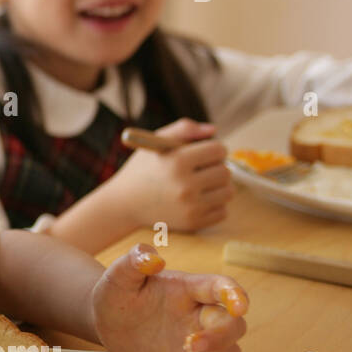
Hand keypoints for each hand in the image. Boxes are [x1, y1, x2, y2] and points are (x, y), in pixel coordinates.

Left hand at [90, 242, 247, 351]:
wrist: (106, 322)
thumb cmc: (116, 295)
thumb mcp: (118, 277)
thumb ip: (134, 261)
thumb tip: (154, 259)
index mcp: (188, 288)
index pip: (221, 287)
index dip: (235, 295)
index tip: (238, 307)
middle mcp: (200, 313)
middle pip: (234, 326)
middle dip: (219, 338)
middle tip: (187, 345)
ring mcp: (200, 339)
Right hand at [111, 118, 233, 231]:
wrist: (123, 204)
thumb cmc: (142, 169)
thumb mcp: (155, 142)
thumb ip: (184, 128)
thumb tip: (213, 130)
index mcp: (177, 161)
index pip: (218, 150)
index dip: (213, 149)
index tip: (205, 154)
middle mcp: (185, 185)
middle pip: (225, 171)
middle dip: (216, 168)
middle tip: (202, 170)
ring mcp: (190, 206)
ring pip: (228, 192)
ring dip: (218, 187)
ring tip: (202, 185)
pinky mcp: (193, 223)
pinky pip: (222, 211)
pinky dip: (214, 205)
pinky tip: (198, 200)